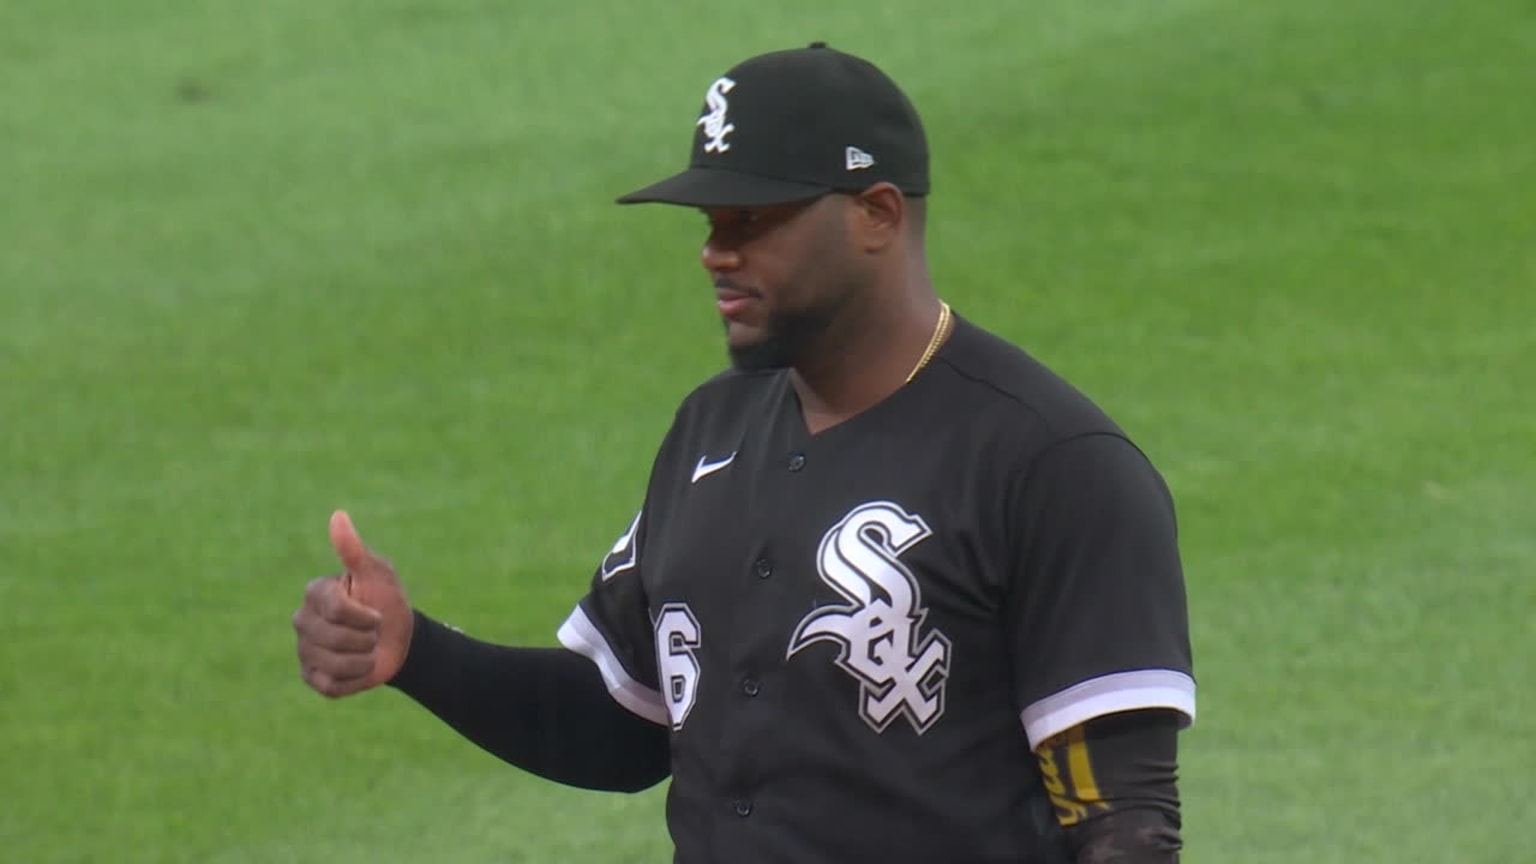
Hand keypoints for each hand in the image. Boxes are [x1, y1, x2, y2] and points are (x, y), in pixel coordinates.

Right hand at [293, 510, 414, 697]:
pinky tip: (359, 668)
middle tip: (373, 633)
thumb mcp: (377, 574)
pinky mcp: (312, 677)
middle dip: (367, 638)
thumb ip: (354, 550)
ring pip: (335, 663)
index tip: (376, 611)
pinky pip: (332, 685)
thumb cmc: (386, 601)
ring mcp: (304, 650)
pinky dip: (355, 679)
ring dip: (364, 659)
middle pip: (336, 638)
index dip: (366, 615)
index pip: (337, 609)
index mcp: (315, 593)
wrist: (399, 639)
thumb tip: (338, 516)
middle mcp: (302, 620)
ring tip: (367, 649)